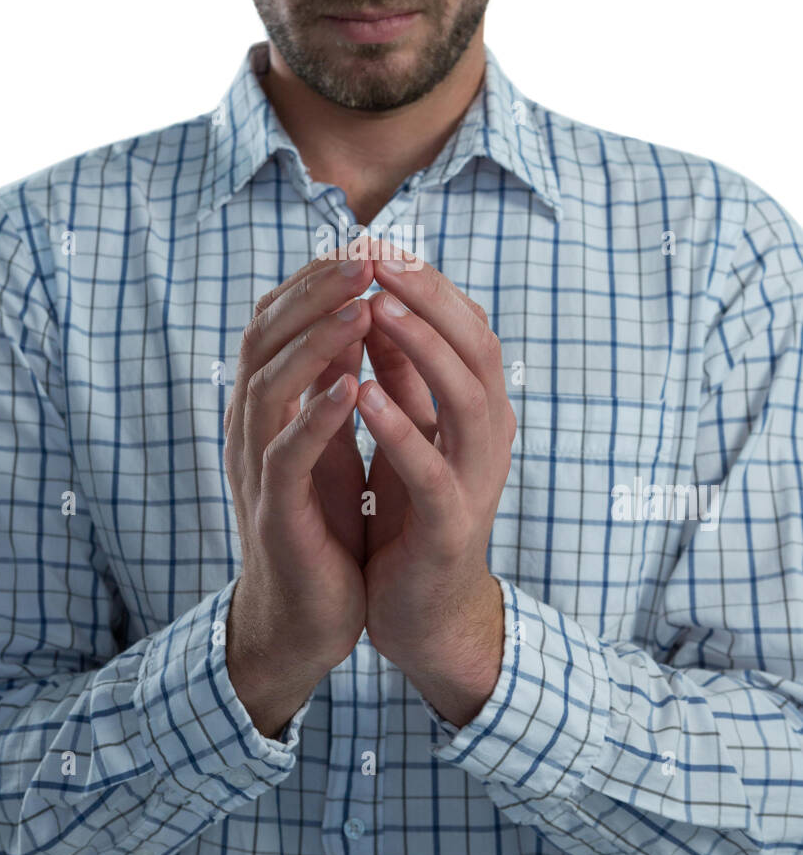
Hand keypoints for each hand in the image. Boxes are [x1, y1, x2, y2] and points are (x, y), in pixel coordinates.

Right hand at [223, 250, 374, 733]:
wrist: (305, 617)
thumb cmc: (321, 523)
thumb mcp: (328, 439)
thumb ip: (329, 380)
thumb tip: (353, 311)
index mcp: (266, 405)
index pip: (277, 320)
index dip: (315, 279)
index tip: (364, 244)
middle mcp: (250, 426)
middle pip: (265, 337)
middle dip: (316, 292)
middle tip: (366, 255)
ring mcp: (256, 468)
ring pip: (269, 385)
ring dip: (317, 340)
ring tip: (362, 303)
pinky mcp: (275, 512)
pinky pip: (287, 454)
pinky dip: (317, 416)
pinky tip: (351, 386)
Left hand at [357, 250, 515, 723]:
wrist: (422, 612)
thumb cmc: (412, 513)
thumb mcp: (408, 429)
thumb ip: (402, 375)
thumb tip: (379, 301)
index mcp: (476, 408)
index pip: (464, 325)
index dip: (424, 281)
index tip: (375, 242)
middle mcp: (489, 435)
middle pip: (476, 346)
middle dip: (429, 297)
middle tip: (380, 256)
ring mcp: (477, 479)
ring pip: (468, 398)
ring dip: (422, 348)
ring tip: (377, 308)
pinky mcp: (452, 525)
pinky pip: (434, 470)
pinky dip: (401, 428)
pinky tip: (364, 393)